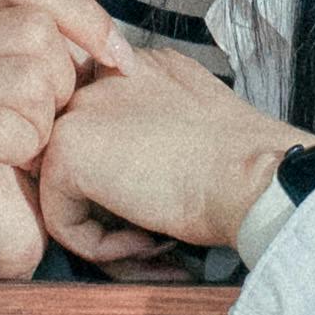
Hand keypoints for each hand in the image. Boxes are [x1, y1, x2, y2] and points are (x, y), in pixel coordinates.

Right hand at [0, 0, 144, 280]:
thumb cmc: (23, 137)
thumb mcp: (47, 63)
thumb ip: (58, 14)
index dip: (84, 16)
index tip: (117, 58)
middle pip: (31, 30)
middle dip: (64, 79)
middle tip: (52, 114)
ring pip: (26, 78)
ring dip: (49, 119)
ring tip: (33, 139)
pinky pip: (10, 129)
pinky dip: (32, 150)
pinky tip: (18, 162)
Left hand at [38, 44, 307, 267]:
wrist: (254, 173)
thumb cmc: (243, 162)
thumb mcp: (194, 121)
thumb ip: (152, 126)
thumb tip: (126, 166)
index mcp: (136, 67)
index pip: (98, 123)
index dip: (118, 172)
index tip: (155, 199)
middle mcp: (102, 77)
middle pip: (76, 158)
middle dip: (104, 203)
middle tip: (151, 230)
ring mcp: (80, 108)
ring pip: (66, 192)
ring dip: (105, 228)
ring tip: (153, 238)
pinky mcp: (66, 149)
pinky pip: (61, 220)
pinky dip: (100, 247)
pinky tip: (147, 239)